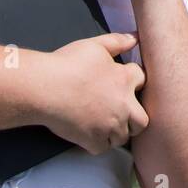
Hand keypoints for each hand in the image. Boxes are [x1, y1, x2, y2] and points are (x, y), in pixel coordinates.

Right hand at [36, 33, 149, 153]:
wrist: (44, 88)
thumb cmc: (67, 64)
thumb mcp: (95, 45)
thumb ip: (118, 41)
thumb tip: (135, 38)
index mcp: (125, 79)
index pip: (142, 80)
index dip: (133, 81)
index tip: (122, 83)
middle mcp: (123, 105)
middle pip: (142, 120)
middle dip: (134, 118)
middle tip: (120, 113)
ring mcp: (110, 125)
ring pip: (123, 137)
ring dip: (115, 132)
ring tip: (103, 125)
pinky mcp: (94, 141)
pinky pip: (102, 148)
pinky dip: (97, 144)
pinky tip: (88, 135)